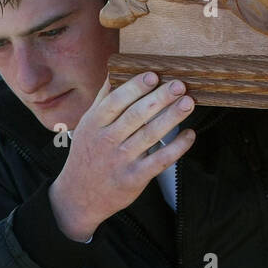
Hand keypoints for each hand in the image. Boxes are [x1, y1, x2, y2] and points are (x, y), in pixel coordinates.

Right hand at [48, 73, 196, 241]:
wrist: (78, 197)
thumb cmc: (87, 155)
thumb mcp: (86, 126)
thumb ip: (103, 100)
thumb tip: (115, 71)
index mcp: (94, 124)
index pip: (116, 101)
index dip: (135, 88)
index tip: (153, 75)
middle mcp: (106, 140)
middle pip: (136, 115)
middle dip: (159, 98)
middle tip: (179, 85)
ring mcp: (121, 160)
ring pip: (150, 135)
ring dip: (172, 117)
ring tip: (188, 102)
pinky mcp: (134, 178)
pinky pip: (159, 160)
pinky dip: (177, 147)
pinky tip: (189, 134)